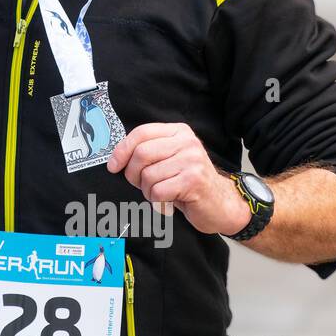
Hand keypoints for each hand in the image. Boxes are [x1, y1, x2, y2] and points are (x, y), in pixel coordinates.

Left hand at [106, 122, 250, 235]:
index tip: (113, 166)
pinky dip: (157, 200)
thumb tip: (116, 158)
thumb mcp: (170, 159)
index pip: (141, 133)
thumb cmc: (188, 182)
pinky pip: (158, 191)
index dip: (122, 150)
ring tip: (161, 193)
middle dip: (132, 174)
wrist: (221, 203)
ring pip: (148, 175)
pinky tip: (168, 201)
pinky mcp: (193, 181)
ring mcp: (192, 161)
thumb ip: (149, 151)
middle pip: (141, 154)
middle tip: (139, 184)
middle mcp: (187, 142)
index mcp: (179, 131)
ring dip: (147, 190)